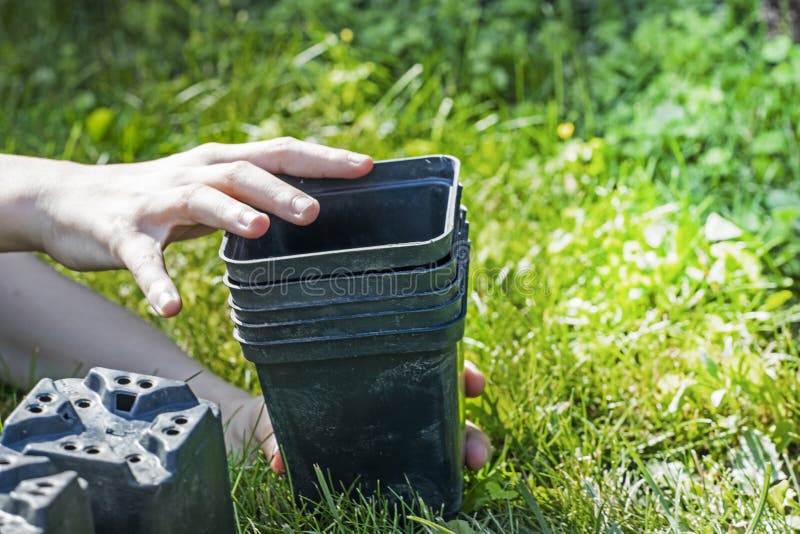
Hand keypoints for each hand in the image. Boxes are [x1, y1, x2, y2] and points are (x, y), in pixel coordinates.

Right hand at [24, 138, 372, 315]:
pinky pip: (143, 260)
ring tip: (261, 231)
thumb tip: (311, 205)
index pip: (279, 153)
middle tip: (317, 213)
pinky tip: (174, 307)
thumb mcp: (207, 188)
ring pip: (198, 200)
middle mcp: (192, 174)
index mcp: (218, 164)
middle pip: (243, 172)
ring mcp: (155, 202)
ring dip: (231, 213)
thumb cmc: (153, 197)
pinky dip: (158, 283)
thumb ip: (249, 194)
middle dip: (281, 189)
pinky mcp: (122, 233)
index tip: (366, 167)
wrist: (67, 198)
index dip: (321, 159)